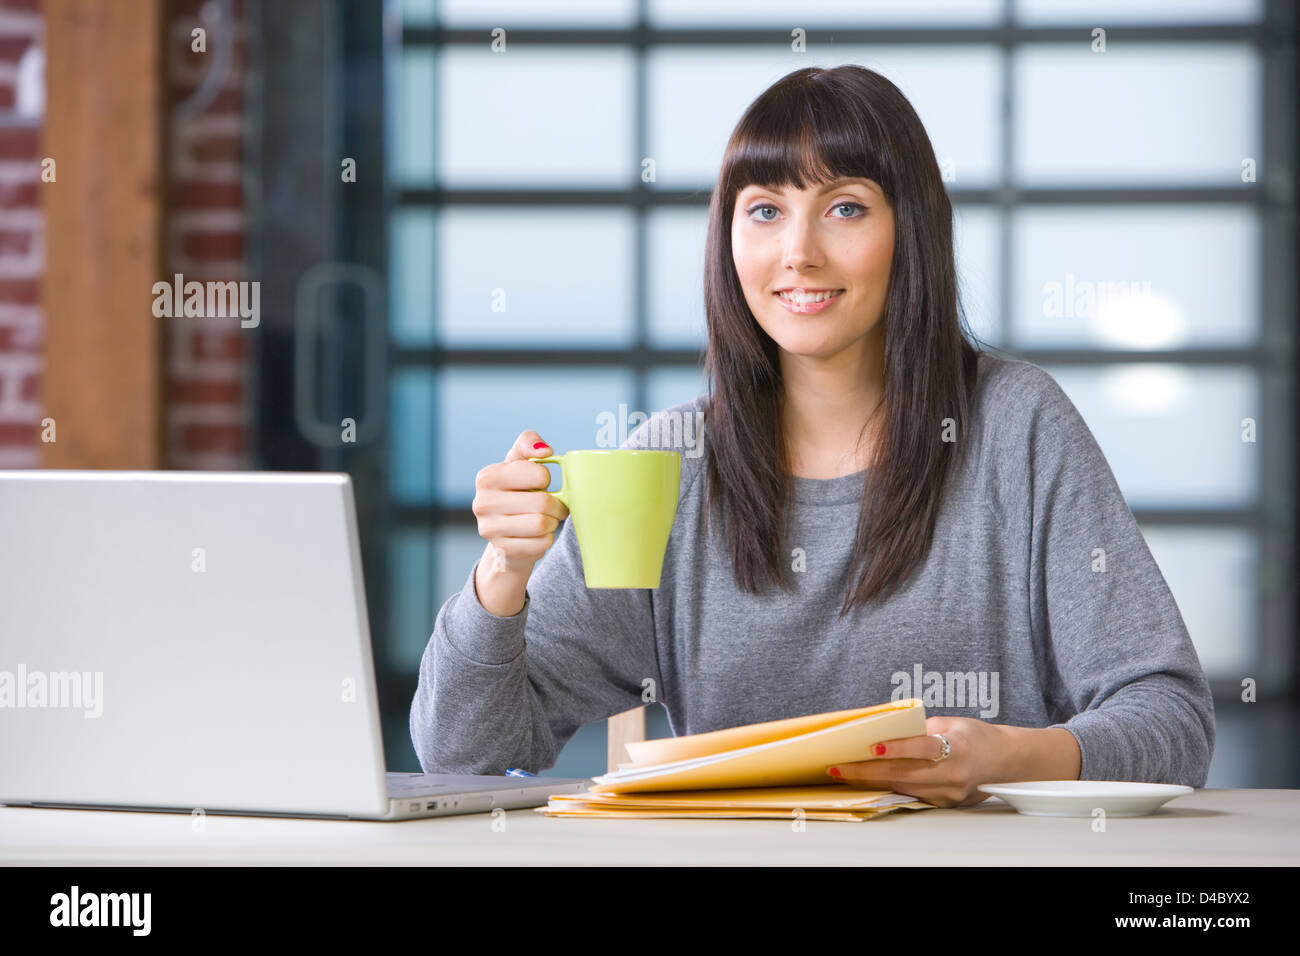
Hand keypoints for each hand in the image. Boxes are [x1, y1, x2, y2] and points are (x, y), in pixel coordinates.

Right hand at [472, 430, 569, 573]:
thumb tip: (544, 450)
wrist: (507, 533)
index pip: (538, 473)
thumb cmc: (517, 491)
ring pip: (542, 524)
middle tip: (553, 506)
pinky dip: (547, 539)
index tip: (541, 483)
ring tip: (546, 519)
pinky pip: (541, 544)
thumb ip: (529, 443)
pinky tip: (537, 536)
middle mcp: (482, 503)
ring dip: (552, 522)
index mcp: (487, 477)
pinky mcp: (503, 551)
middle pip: (542, 502)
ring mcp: (489, 530)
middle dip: (556, 505)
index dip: (546, 479)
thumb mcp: (519, 463)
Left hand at [824, 716, 1011, 808]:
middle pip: (904, 773)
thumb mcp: (949, 722)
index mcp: (957, 746)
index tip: (872, 747)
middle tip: (839, 767)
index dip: (897, 748)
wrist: (1004, 759)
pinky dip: (888, 787)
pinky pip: (912, 795)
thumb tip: (884, 733)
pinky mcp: (946, 802)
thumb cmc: (973, 735)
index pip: (923, 747)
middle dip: (867, 771)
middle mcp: (954, 772)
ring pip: (903, 787)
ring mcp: (950, 791)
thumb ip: (919, 729)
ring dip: (872, 781)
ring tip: (845, 774)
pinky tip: (868, 782)